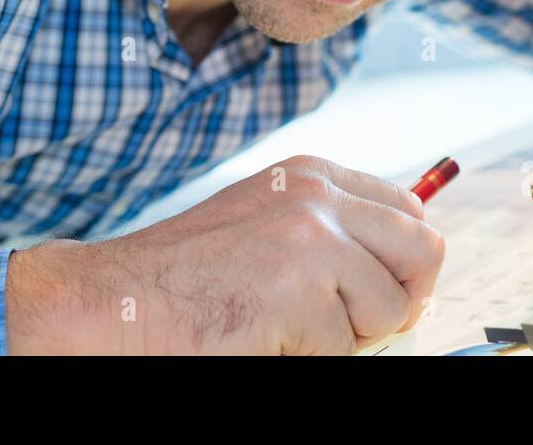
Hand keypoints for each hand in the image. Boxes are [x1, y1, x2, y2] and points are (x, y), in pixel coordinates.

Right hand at [6, 155, 444, 353]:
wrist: (110, 305)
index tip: (380, 293)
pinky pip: (345, 350)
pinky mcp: (297, 293)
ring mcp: (309, 241)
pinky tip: (256, 336)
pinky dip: (307, 357)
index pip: (410, 213)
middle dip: (395, 301)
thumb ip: (333, 234)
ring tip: (277, 324)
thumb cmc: (185, 278)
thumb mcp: (266, 227)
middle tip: (340, 323)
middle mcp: (317, 196)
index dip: (404, 266)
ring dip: (344, 337)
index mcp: (311, 175)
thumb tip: (411, 275)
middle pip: (423, 255)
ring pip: (389, 312)